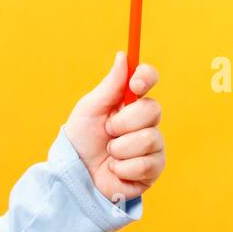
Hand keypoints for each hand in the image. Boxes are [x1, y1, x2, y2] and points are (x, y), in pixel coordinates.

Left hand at [62, 51, 164, 204]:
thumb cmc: (82, 139)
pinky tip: (116, 169)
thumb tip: (123, 56)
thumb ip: (110, 85)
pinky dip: (123, 168)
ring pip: (148, 138)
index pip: (148, 79)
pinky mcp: (154, 168)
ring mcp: (153, 144)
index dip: (146, 77)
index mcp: (129, 100)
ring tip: (110, 153)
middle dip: (123, 123)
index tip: (135, 85)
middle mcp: (145, 120)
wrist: (78, 175)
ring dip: (120, 148)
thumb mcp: (90, 108)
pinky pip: (147, 163)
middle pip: (152, 109)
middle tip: (108, 131)